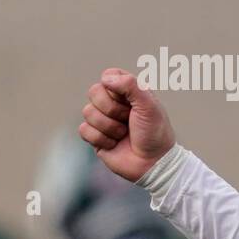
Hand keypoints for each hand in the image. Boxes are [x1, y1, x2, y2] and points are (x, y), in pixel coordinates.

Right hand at [79, 67, 175, 181]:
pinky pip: (84, 130)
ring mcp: (103, 120)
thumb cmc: (155, 133)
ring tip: (124, 134)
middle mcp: (114, 104)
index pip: (109, 76)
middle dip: (112, 109)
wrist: (153, 163)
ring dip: (109, 126)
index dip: (115, 87)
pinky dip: (101, 138)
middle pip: (94, 92)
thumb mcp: (149, 106)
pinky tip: (114, 144)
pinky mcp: (95, 137)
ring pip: (87, 111)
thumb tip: (106, 78)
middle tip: (128, 120)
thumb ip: (131, 86)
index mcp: (129, 93)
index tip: (130, 101)